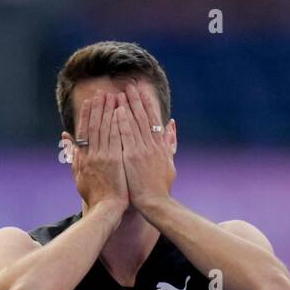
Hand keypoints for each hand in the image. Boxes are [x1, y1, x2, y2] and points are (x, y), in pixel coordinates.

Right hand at [64, 92, 127, 212]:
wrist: (105, 209)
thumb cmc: (94, 195)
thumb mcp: (78, 175)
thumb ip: (72, 155)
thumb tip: (65, 137)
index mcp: (82, 157)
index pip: (84, 131)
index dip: (88, 114)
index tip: (91, 101)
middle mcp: (91, 154)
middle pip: (94, 126)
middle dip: (99, 108)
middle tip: (103, 93)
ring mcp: (102, 156)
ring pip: (104, 128)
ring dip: (108, 111)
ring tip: (113, 97)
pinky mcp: (113, 160)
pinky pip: (115, 138)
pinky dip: (116, 124)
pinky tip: (120, 112)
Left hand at [116, 84, 175, 214]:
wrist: (156, 203)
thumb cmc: (161, 187)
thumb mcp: (170, 162)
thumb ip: (170, 142)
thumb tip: (172, 124)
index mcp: (161, 146)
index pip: (153, 119)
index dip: (147, 104)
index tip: (141, 92)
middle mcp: (153, 145)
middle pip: (143, 117)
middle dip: (136, 100)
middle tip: (129, 85)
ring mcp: (143, 150)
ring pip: (134, 123)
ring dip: (127, 107)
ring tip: (120, 93)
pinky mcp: (133, 157)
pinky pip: (126, 135)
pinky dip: (122, 122)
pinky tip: (117, 111)